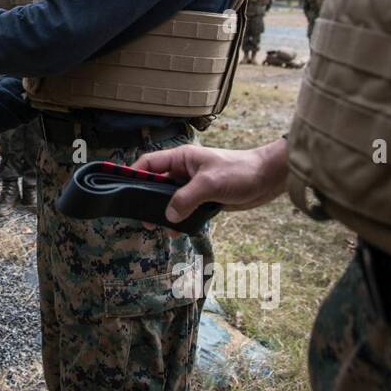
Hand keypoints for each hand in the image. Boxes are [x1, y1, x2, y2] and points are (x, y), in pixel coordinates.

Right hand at [131, 138, 289, 222]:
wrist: (268, 178)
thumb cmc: (240, 172)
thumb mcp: (209, 184)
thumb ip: (186, 199)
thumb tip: (168, 217)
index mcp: (181, 158)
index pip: (149, 163)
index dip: (133, 174)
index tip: (122, 190)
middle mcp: (184, 171)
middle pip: (156, 184)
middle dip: (147, 200)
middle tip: (139, 218)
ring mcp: (194, 185)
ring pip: (170, 199)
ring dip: (164, 212)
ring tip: (155, 228)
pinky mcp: (204, 199)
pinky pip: (185, 209)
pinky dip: (180, 220)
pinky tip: (177, 231)